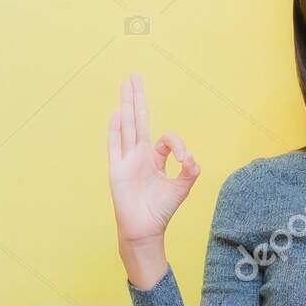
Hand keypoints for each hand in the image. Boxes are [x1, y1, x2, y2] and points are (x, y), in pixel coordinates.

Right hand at [107, 72, 199, 245]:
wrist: (144, 229)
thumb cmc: (160, 211)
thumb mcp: (182, 187)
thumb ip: (190, 170)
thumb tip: (189, 155)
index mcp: (154, 159)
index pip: (164, 139)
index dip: (176, 143)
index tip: (184, 157)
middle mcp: (138, 156)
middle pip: (137, 120)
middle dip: (137, 98)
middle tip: (134, 75)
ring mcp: (126, 161)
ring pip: (126, 126)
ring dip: (126, 104)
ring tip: (125, 84)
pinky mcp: (117, 170)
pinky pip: (115, 146)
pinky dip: (116, 129)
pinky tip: (118, 113)